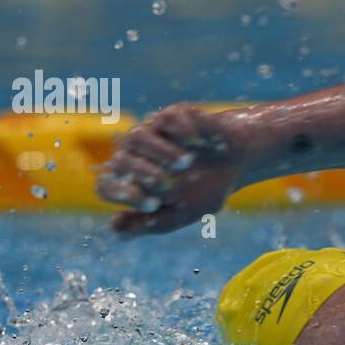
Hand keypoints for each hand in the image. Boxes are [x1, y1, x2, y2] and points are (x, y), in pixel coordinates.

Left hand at [97, 104, 243, 235]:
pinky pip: (166, 118)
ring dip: (159, 152)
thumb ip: (151, 223)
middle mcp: (136, 155)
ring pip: (136, 136)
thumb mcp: (182, 214)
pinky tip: (196, 143)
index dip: (122, 194)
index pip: (106, 186)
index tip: (150, 204)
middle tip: (170, 186)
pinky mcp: (173, 115)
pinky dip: (180, 131)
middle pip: (120, 161)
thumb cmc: (206, 190)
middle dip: (144, 175)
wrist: (238, 163)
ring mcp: (153, 133)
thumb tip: (115, 229)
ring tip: (185, 164)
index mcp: (133, 181)